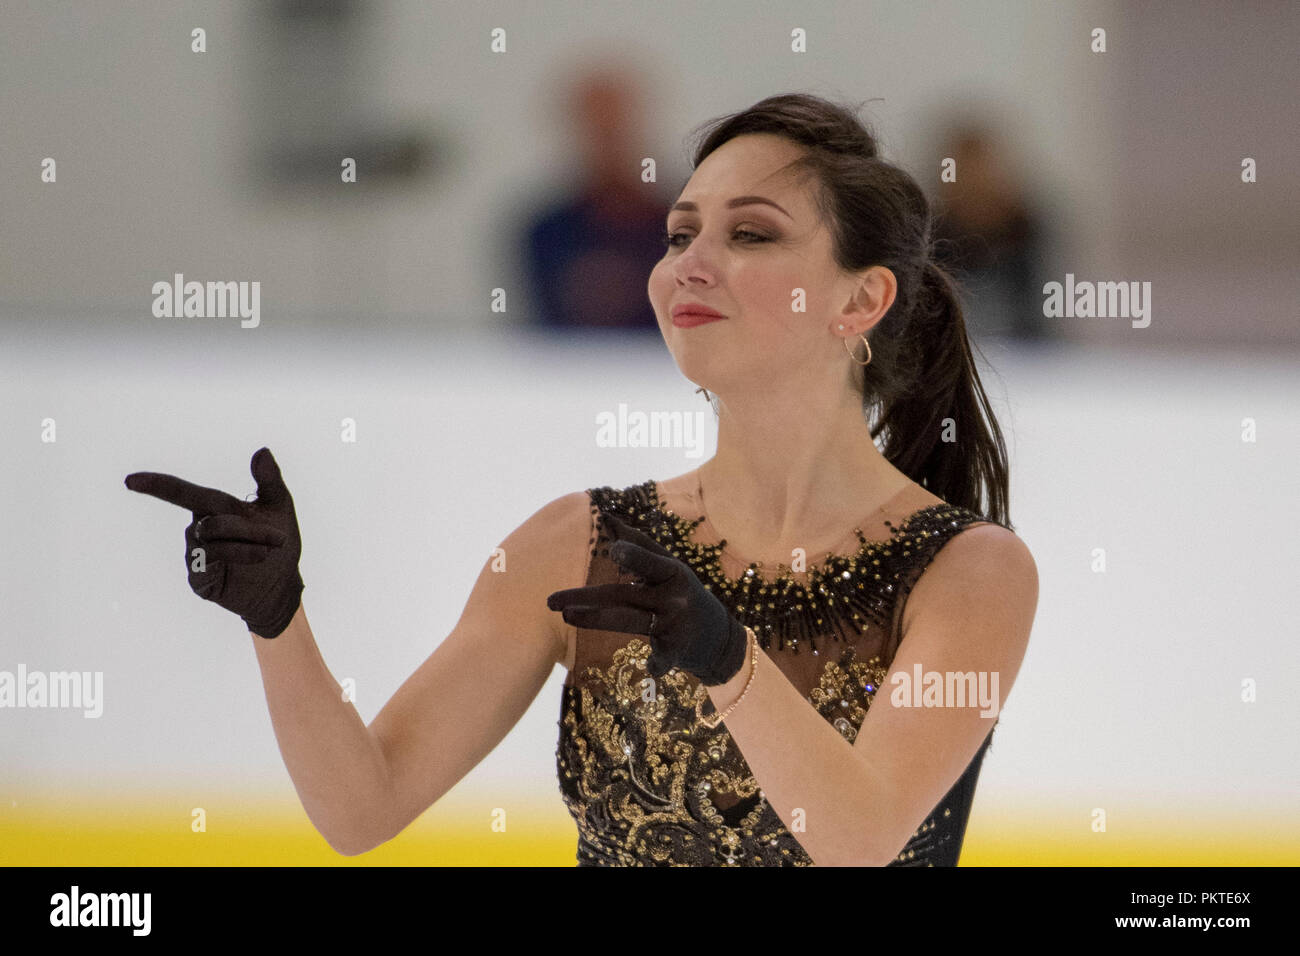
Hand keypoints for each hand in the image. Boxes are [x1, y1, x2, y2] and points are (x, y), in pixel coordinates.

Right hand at [125, 447, 303, 638]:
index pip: (183, 492)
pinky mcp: (199, 579)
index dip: (158, 485)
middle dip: (250, 529)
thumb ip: (270, 480)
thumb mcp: (280, 508)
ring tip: (269, 551)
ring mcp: (196, 555)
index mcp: (214, 508)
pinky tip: (258, 560)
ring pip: (213, 538)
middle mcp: (198, 529)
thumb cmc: (277, 543)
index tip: (131, 481)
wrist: (282, 585)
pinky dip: (241, 556)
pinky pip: (211, 561)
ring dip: (248, 544)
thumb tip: (263, 451)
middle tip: (279, 538)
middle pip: (214, 519)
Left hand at [546, 511, 748, 685]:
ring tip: (565, 616)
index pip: (649, 561)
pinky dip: (656, 663)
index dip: (633, 555)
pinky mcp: (676, 650)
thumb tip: (607, 516)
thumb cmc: (681, 592)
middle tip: (550, 601)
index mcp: (672, 571)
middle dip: (584, 597)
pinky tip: (649, 668)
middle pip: (622, 595)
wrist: (718, 637)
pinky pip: (660, 658)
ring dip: (592, 620)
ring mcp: (674, 623)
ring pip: (627, 621)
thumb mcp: (668, 566)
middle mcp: (673, 596)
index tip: (614, 550)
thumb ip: (638, 544)